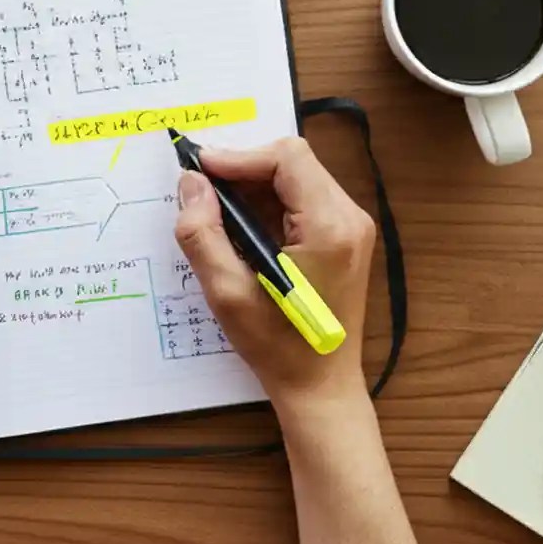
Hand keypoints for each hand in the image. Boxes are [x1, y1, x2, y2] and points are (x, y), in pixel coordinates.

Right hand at [174, 137, 375, 411]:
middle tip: (202, 190)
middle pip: (293, 163)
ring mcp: (351, 228)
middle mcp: (349, 219)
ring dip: (255, 186)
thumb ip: (203, 234)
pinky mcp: (344, 239)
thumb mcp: (228, 293)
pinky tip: (242, 228)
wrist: (321, 387)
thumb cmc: (279, 348)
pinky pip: (304, 201)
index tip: (200, 170)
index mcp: (330, 227)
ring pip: (297, 178)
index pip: (286, 158)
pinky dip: (270, 203)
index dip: (239, 156)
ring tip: (217, 211)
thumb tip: (191, 183)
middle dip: (244, 169)